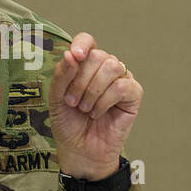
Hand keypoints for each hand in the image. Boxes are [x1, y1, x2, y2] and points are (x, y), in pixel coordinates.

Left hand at [48, 33, 141, 179]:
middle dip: (80, 80)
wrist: (80, 150)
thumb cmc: (69, 124)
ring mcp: (120, 80)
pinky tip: (97, 113)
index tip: (76, 55)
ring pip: (112, 67)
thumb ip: (62, 75)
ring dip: (93, 90)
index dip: (82, 44)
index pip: (87, 41)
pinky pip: (122, 86)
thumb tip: (71, 54)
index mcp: (85, 65)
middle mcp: (104, 68)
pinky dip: (105, 101)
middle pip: (98, 55)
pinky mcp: (133, 95)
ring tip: (84, 109)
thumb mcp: (57, 98)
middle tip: (73, 102)